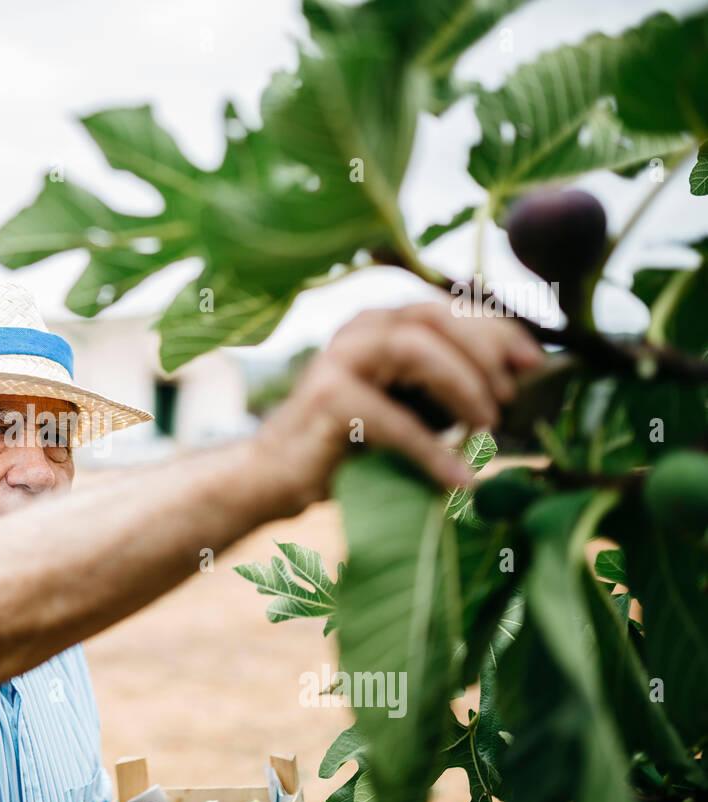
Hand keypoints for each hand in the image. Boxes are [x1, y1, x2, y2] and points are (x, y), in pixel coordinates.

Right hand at [255, 302, 544, 507]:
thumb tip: (522, 386)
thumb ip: (452, 388)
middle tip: (507, 401)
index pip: (449, 309)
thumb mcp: (413, 406)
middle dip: (484, 355)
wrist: (278, 473)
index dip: (499, 330)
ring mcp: (338, 358)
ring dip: (462, 386)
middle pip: (435, 318)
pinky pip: (392, 418)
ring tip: (485, 428)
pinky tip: (458, 479)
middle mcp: (359, 328)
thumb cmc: (353, 443)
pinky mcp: (326, 397)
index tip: (536, 363)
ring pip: (416, 349)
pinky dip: (431, 451)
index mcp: (383, 322)